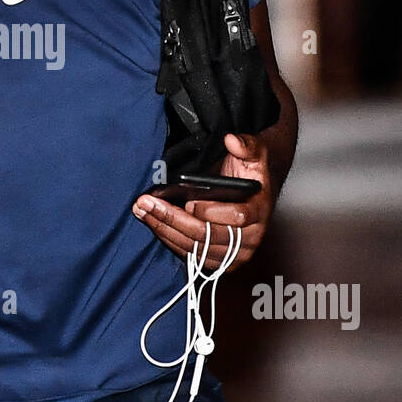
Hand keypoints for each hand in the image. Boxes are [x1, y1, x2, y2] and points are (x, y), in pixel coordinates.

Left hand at [131, 132, 273, 270]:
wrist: (252, 197)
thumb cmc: (249, 175)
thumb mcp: (254, 155)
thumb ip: (246, 145)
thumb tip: (231, 140)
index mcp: (259, 212)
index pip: (237, 217)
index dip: (211, 211)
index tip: (188, 201)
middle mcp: (249, 238)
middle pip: (207, 235)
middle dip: (173, 219)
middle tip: (147, 203)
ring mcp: (234, 254)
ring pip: (194, 248)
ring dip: (164, 229)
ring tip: (142, 210)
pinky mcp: (219, 261)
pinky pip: (191, 256)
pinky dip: (169, 240)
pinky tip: (152, 223)